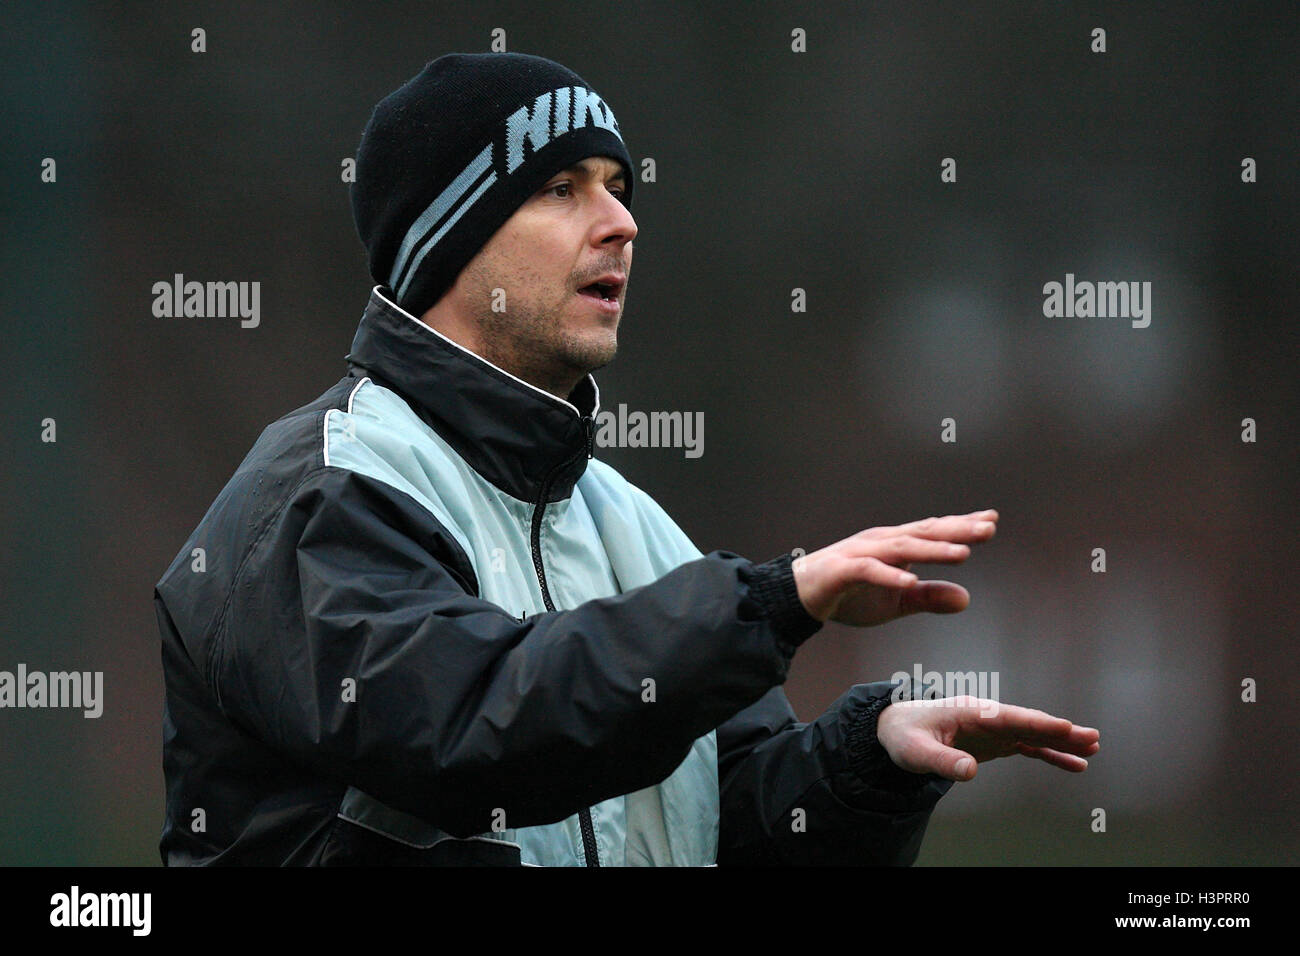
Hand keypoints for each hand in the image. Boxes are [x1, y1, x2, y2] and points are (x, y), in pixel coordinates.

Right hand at [792, 510, 997, 625]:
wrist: (799, 596)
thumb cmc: (848, 593)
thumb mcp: (896, 602)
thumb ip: (929, 598)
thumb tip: (967, 598)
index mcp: (894, 545)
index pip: (932, 531)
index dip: (961, 526)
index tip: (991, 521)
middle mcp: (880, 542)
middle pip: (923, 533)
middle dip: (956, 531)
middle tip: (988, 529)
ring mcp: (861, 553)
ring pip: (902, 549)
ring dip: (932, 551)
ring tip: (961, 554)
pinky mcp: (842, 570)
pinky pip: (869, 571)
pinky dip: (890, 576)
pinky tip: (910, 581)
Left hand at [875, 696, 1100, 781]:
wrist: (897, 729)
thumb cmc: (904, 735)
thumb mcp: (915, 751)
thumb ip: (941, 760)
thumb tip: (968, 772)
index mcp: (970, 712)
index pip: (1008, 717)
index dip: (1037, 722)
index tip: (1064, 726)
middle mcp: (987, 717)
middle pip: (1029, 723)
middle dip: (1060, 730)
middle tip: (1092, 737)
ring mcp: (994, 729)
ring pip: (1034, 734)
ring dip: (1062, 741)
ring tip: (1093, 747)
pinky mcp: (996, 741)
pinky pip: (1028, 747)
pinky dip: (1050, 754)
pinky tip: (1074, 763)